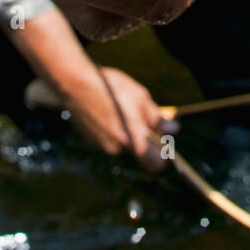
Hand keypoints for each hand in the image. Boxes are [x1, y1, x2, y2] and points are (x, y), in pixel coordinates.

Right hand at [61, 66, 180, 172]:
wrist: (76, 83)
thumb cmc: (112, 88)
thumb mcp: (141, 98)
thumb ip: (157, 118)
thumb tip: (173, 129)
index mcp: (134, 141)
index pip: (156, 165)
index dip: (163, 158)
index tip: (164, 145)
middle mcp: (117, 149)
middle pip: (138, 151)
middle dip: (141, 137)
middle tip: (140, 116)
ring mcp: (101, 146)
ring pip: (122, 144)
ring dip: (125, 132)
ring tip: (120, 108)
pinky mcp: (90, 140)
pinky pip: (108, 139)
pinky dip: (111, 130)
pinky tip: (106, 111)